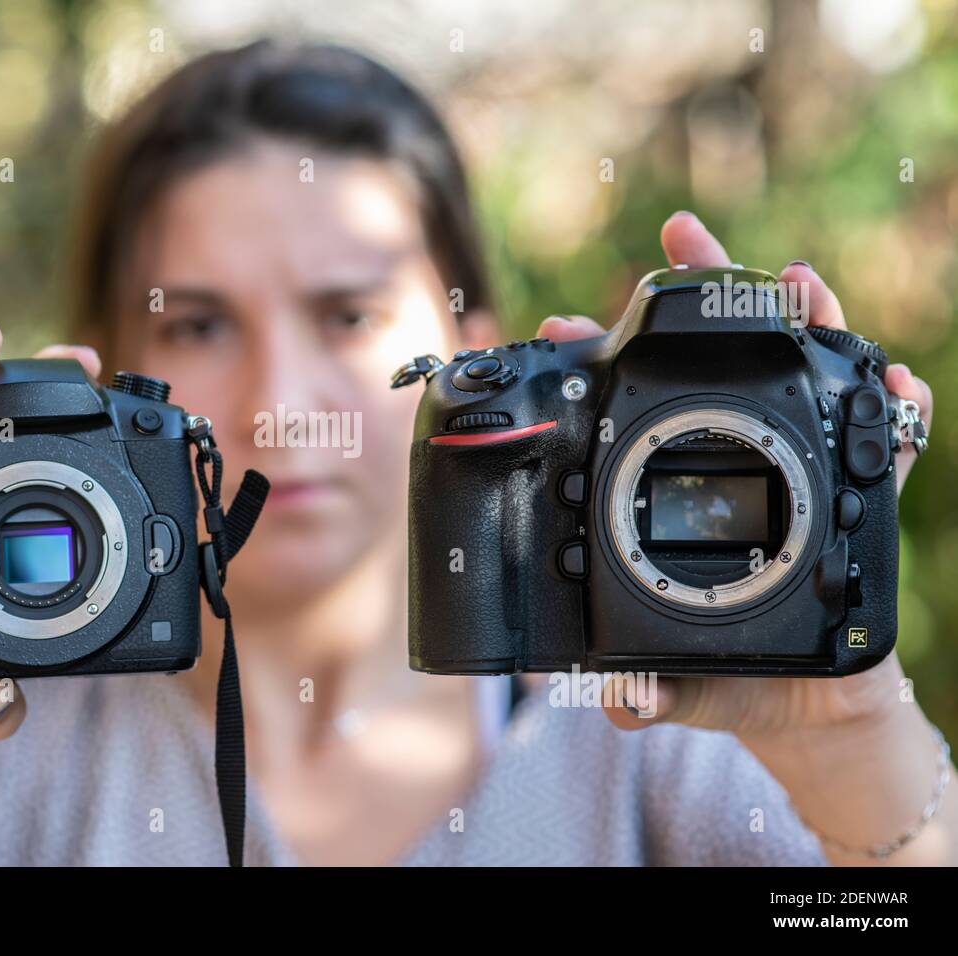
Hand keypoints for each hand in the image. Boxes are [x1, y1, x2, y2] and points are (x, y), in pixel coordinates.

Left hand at [536, 211, 932, 739]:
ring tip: (801, 283)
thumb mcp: (676, 683)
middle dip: (712, 290)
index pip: (632, 412)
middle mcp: (739, 465)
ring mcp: (802, 474)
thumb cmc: (728, 681)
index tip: (561, 326)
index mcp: (676, 490)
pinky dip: (893, 411)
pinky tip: (896, 387)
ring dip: (810, 323)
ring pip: (807, 378)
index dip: (600, 367)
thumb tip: (626, 704)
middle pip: (722, 365)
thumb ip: (646, 693)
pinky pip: (881, 443)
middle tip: (682, 234)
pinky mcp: (860, 500)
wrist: (802, 712)